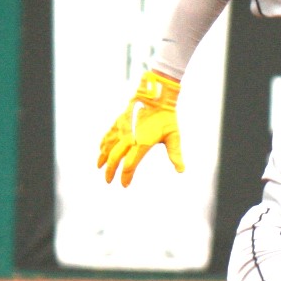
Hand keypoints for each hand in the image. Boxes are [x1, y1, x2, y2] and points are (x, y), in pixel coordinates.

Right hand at [98, 70, 184, 185]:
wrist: (157, 95)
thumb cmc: (167, 117)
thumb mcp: (174, 136)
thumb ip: (175, 154)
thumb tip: (181, 170)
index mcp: (142, 143)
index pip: (130, 164)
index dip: (126, 176)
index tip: (124, 185)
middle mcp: (129, 136)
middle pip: (115, 157)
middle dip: (110, 170)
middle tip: (108, 181)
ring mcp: (122, 128)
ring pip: (108, 146)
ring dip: (103, 158)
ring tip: (99, 167)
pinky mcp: (119, 120)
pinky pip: (108, 134)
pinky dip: (103, 143)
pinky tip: (100, 149)